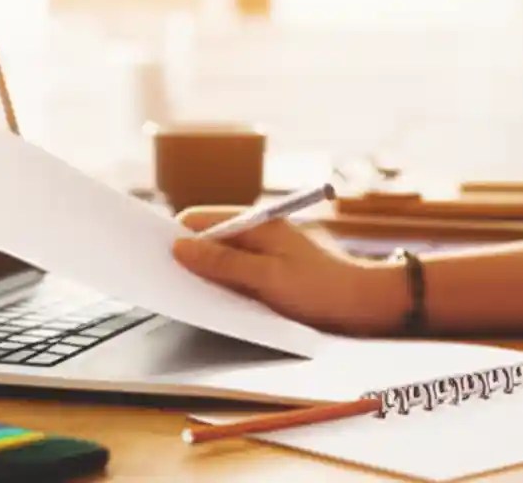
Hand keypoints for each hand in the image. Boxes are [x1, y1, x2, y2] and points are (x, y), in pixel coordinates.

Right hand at [173, 206, 409, 335]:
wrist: (367, 304)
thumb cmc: (323, 289)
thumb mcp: (267, 278)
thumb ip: (223, 262)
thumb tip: (179, 246)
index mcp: (257, 222)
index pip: (200, 218)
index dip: (175, 236)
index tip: (154, 259)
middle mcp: (259, 230)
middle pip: (208, 237)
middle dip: (187, 256)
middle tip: (167, 282)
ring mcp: (266, 250)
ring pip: (222, 256)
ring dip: (207, 273)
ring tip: (190, 295)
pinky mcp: (273, 269)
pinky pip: (239, 271)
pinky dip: (225, 283)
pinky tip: (220, 301)